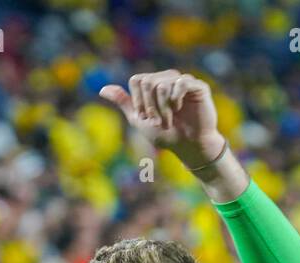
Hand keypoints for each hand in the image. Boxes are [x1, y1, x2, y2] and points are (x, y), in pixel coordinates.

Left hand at [99, 70, 225, 169]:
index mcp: (154, 84)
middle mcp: (168, 78)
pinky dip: (176, 100)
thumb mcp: (139, 120)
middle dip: (149, 106)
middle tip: (159, 122)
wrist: (189, 147)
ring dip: (163, 108)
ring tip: (169, 121)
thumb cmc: (166, 135)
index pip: (137, 80)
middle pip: (147, 82)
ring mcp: (183, 81)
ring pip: (162, 84)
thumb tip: (102, 89)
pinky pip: (181, 83)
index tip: (146, 118)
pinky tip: (180, 109)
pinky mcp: (198, 87)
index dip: (138, 101)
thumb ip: (124, 103)